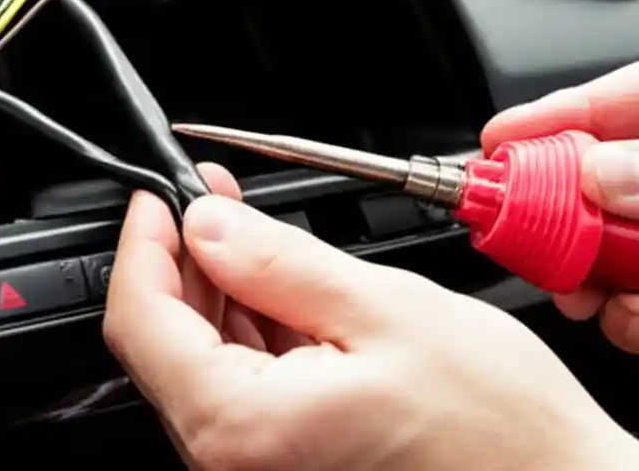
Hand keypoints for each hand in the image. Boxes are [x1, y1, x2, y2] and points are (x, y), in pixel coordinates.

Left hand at [104, 164, 638, 469]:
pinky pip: (244, 388)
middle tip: (211, 195)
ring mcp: (263, 467)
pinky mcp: (291, 462)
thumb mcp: (383, 310)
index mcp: (243, 427)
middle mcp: (237, 463)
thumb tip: (206, 224)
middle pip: (165, 342)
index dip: (142, 244)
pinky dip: (251, 329)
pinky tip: (278, 285)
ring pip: (202, 362)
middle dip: (183, 257)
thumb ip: (279, 263)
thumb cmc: (496, 426)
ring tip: (245, 227)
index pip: (141, 322)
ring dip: (216, 288)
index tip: (160, 194)